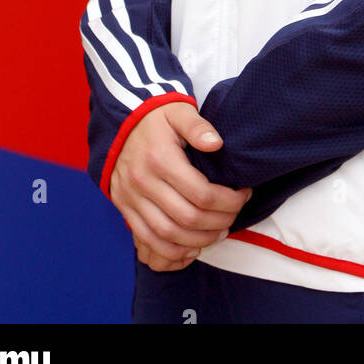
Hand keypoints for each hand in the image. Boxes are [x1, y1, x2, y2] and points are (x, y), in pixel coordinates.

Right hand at [109, 101, 251, 272]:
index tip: (243, 195)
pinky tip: (191, 247)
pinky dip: (171, 251)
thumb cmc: (156, 119)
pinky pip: (147, 240)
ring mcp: (131, 198)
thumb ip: (198, 126)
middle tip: (234, 216)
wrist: (120, 125)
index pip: (202, 193)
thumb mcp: (178, 111)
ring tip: (218, 233)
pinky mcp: (124, 208)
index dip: (229, 201)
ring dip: (198, 240)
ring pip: (168, 234)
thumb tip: (216, 144)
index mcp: (161, 158)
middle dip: (218, 222)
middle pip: (188, 218)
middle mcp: (143, 182)